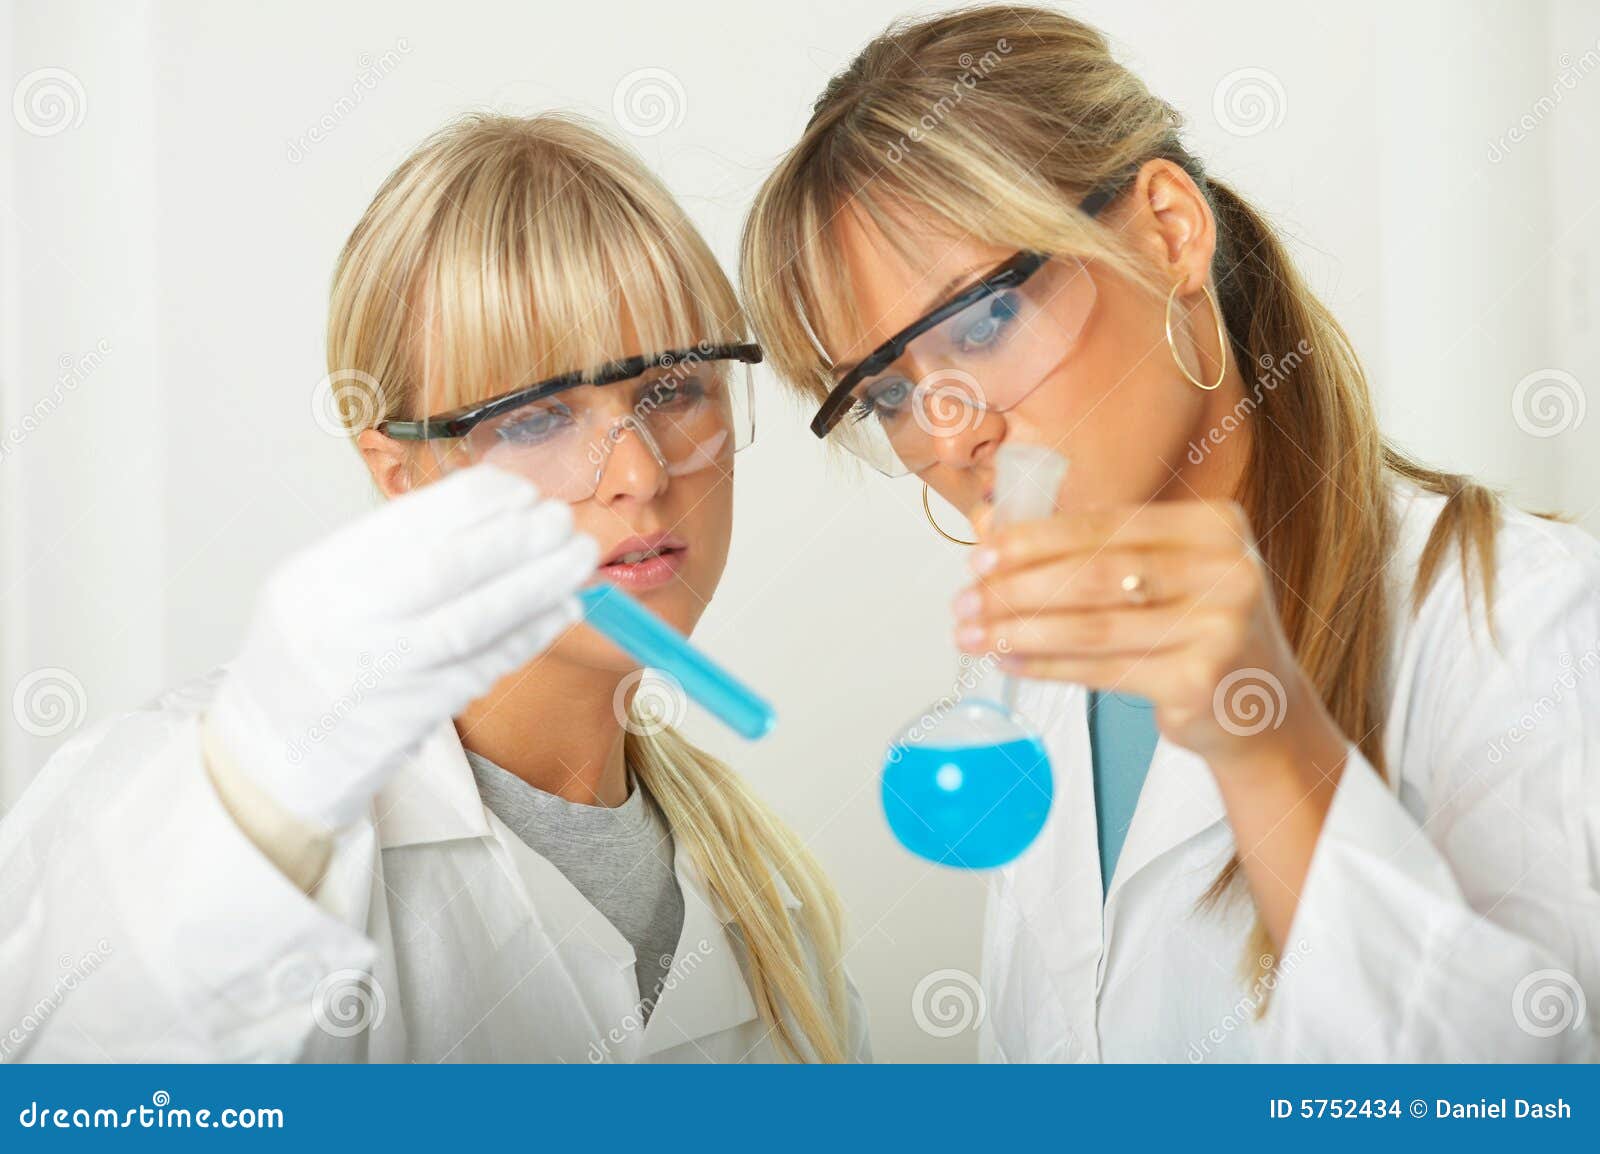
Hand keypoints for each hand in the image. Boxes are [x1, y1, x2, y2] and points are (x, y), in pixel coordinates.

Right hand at [206, 465, 598, 827]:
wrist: (270, 761)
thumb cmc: (306, 667)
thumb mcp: (320, 593)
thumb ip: (388, 555)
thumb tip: (487, 515)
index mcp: (319, 576)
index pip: (411, 522)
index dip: (477, 501)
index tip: (521, 489)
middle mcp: (346, 620)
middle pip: (449, 565)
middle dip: (519, 536)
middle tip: (564, 518)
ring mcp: (381, 672)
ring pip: (476, 618)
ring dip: (539, 583)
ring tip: (580, 559)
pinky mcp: (414, 716)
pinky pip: (485, 666)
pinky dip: (530, 634)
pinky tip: (561, 611)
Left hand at [954, 499, 1340, 772]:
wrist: (1261, 708)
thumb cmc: (1197, 629)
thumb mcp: (1159, 575)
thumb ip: (1083, 548)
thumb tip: (989, 526)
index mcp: (1215, 524)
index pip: (1107, 524)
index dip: (1036, 538)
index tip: (981, 553)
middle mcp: (1227, 570)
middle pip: (1096, 573)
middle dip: (1018, 587)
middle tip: (966, 598)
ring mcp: (1219, 627)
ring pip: (1093, 625)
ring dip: (1019, 629)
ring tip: (973, 633)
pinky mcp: (1200, 681)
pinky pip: (1102, 669)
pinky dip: (1046, 664)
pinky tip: (1010, 659)